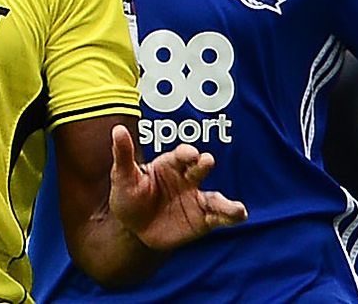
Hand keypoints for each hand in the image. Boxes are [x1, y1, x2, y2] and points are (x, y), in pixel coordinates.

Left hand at [108, 125, 246, 249]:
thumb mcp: (123, 177)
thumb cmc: (129, 197)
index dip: (186, 153)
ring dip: (227, 202)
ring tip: (237, 208)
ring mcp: (196, 199)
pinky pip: (219, 217)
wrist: (133, 229)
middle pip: (199, 169)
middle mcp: (187, 179)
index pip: (181, 155)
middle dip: (203, 164)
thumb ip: (124, 155)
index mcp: (169, 165)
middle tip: (206, 161)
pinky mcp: (203, 219)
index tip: (190, 153)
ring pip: (215, 198)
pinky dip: (230, 215)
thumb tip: (117, 129)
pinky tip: (239, 215)